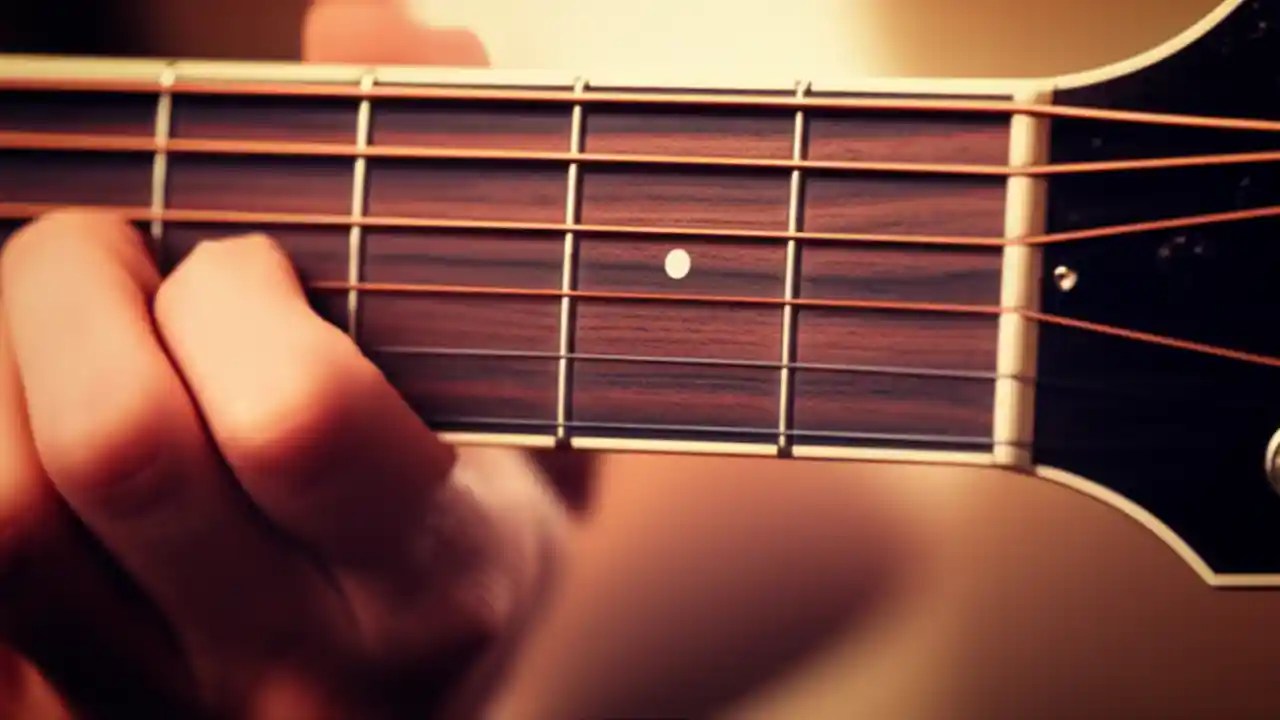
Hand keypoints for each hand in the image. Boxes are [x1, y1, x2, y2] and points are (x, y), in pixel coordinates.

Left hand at [0, 5, 581, 717]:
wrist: (407, 704)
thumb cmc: (467, 532)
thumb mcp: (519, 388)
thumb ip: (471, 198)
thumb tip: (383, 36)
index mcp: (438, 570)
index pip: (296, 419)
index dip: (237, 294)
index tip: (249, 265)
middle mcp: (302, 661)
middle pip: (116, 454)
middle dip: (74, 290)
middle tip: (112, 258)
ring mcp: (168, 703)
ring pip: (2, 521)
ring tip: (58, 333)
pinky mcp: (69, 717)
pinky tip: (23, 416)